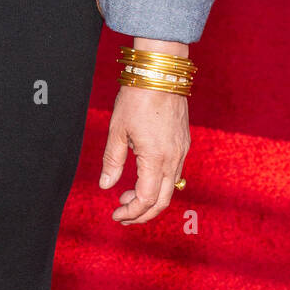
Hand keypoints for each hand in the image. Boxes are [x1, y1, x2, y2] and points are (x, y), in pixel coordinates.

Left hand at [99, 84, 189, 223]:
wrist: (162, 73)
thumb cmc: (137, 97)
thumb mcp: (118, 129)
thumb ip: (113, 160)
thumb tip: (106, 185)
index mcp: (156, 159)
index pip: (146, 199)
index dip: (131, 212)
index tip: (116, 215)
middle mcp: (174, 159)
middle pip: (162, 201)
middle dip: (142, 213)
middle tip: (122, 216)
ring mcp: (182, 151)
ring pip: (170, 188)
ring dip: (151, 198)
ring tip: (127, 196)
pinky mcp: (184, 143)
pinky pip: (175, 173)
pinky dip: (159, 183)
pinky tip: (143, 177)